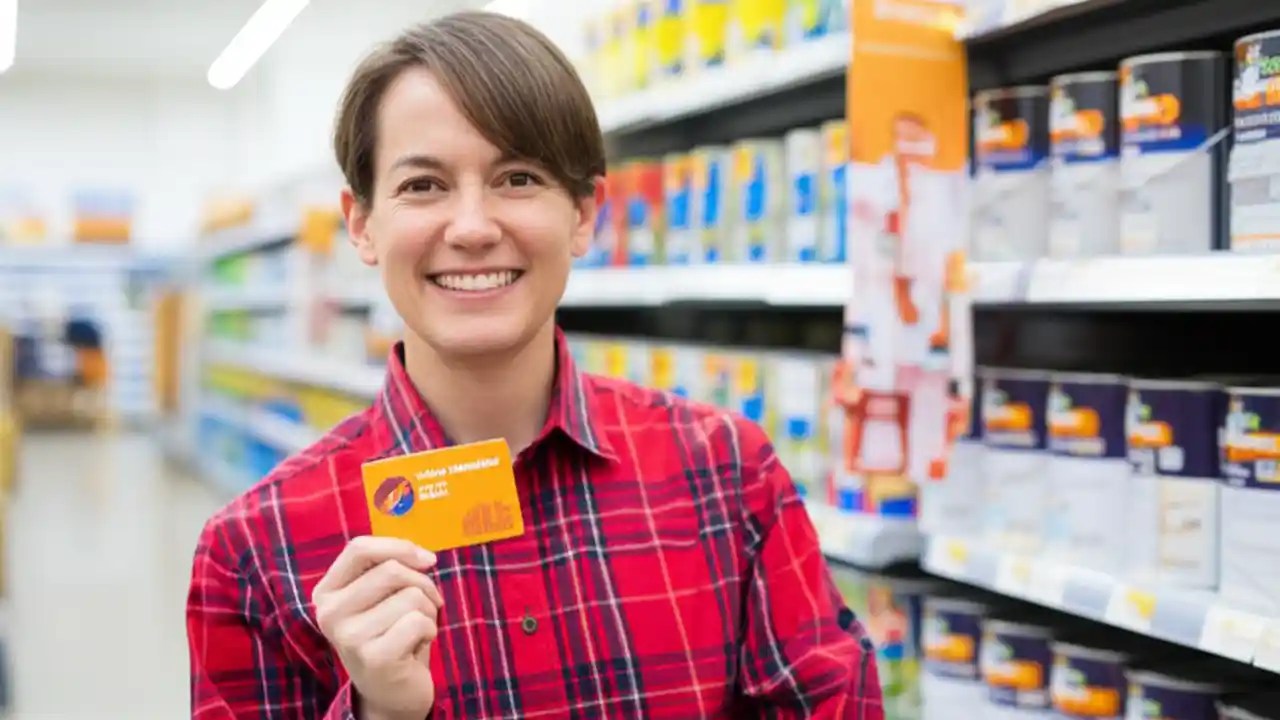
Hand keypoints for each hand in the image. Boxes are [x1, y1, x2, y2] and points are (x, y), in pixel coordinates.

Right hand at [313, 536, 442, 719]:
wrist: (390, 691)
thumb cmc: (391, 633)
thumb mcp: (382, 596)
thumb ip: (392, 567)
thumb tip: (426, 558)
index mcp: (327, 592)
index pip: (359, 548)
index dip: (399, 547)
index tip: (427, 559)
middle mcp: (330, 613)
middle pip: (391, 570)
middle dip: (423, 583)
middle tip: (426, 605)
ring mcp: (349, 637)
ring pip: (411, 595)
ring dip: (428, 611)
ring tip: (415, 630)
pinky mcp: (374, 657)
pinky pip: (419, 621)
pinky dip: (430, 630)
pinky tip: (416, 646)